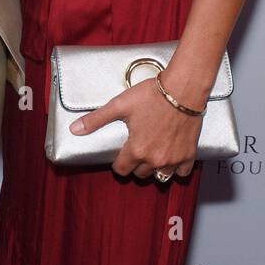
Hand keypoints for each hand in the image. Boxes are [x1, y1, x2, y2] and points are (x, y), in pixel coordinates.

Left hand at [69, 78, 201, 180]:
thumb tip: (74, 129)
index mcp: (136, 150)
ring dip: (154, 168)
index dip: (119, 163)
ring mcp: (173, 159)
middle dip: (136, 164)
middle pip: (140, 174)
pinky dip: (176, 168)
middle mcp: (155, 159)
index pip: (122, 170)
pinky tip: (172, 157)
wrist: (183, 89)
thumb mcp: (120, 105)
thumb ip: (96, 119)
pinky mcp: (189, 154)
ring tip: (152, 154)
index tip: (121, 154)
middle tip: (136, 150)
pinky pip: (182, 172)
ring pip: (160, 176)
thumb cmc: (152, 95)